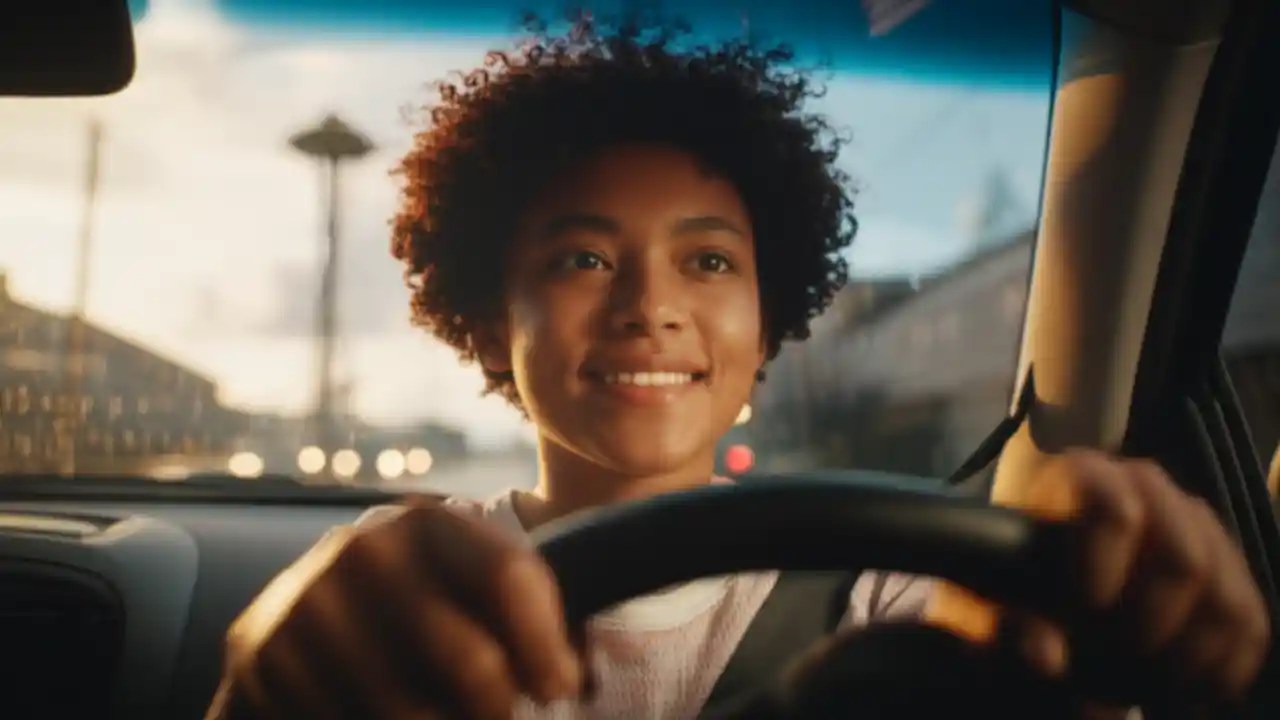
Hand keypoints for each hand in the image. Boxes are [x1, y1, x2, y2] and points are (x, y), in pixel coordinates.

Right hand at [205, 498, 583, 719]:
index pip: (511, 577)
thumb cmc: (418, 610)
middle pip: (471, 661)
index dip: (546, 647)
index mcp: (431, 520)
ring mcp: (309, 600)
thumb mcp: (467, 587)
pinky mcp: (261, 653)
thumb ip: (523, 608)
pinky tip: (380, 718)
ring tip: (445, 719)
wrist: (299, 619)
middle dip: (500, 711)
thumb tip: (577, 673)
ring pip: (411, 714)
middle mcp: (366, 548)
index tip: (559, 687)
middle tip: (502, 719)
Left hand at [928, 450, 1270, 709]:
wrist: (1037, 603)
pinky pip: (1249, 625)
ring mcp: (1197, 528)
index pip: (1110, 500)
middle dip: (1149, 624)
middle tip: (1112, 658)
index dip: (1103, 559)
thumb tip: (1044, 656)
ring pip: (1225, 596)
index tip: (1083, 607)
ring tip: (1136, 680)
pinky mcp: (1229, 574)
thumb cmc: (1002, 594)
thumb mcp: (978, 611)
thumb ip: (998, 628)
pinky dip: (1215, 670)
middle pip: (1183, 556)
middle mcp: (1148, 489)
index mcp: (1079, 479)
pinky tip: (1173, 688)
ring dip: (1184, 655)